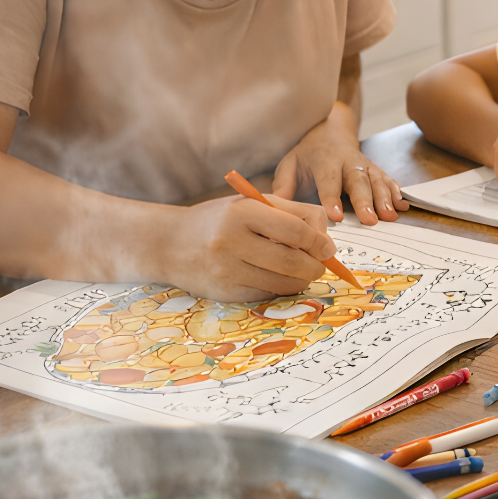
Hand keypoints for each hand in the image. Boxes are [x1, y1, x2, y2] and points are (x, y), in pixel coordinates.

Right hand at [171, 194, 337, 301]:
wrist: (169, 243)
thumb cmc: (221, 220)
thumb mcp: (254, 204)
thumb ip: (295, 213)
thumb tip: (327, 239)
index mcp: (241, 212)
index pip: (295, 231)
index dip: (319, 242)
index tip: (327, 248)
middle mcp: (230, 241)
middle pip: (292, 261)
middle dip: (315, 266)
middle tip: (319, 263)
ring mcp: (226, 271)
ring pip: (283, 283)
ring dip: (301, 279)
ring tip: (299, 269)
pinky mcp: (225, 293)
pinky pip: (267, 294)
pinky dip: (279, 287)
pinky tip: (273, 276)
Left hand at [271, 102, 400, 224]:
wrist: (330, 132)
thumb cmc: (308, 155)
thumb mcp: (289, 164)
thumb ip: (284, 184)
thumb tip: (278, 206)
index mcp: (324, 160)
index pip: (328, 180)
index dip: (332, 197)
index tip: (335, 216)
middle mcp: (348, 161)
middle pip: (358, 181)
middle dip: (365, 201)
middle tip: (370, 220)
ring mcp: (365, 165)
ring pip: (377, 180)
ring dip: (385, 198)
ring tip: (390, 216)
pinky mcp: (376, 170)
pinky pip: (388, 180)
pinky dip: (396, 193)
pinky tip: (403, 206)